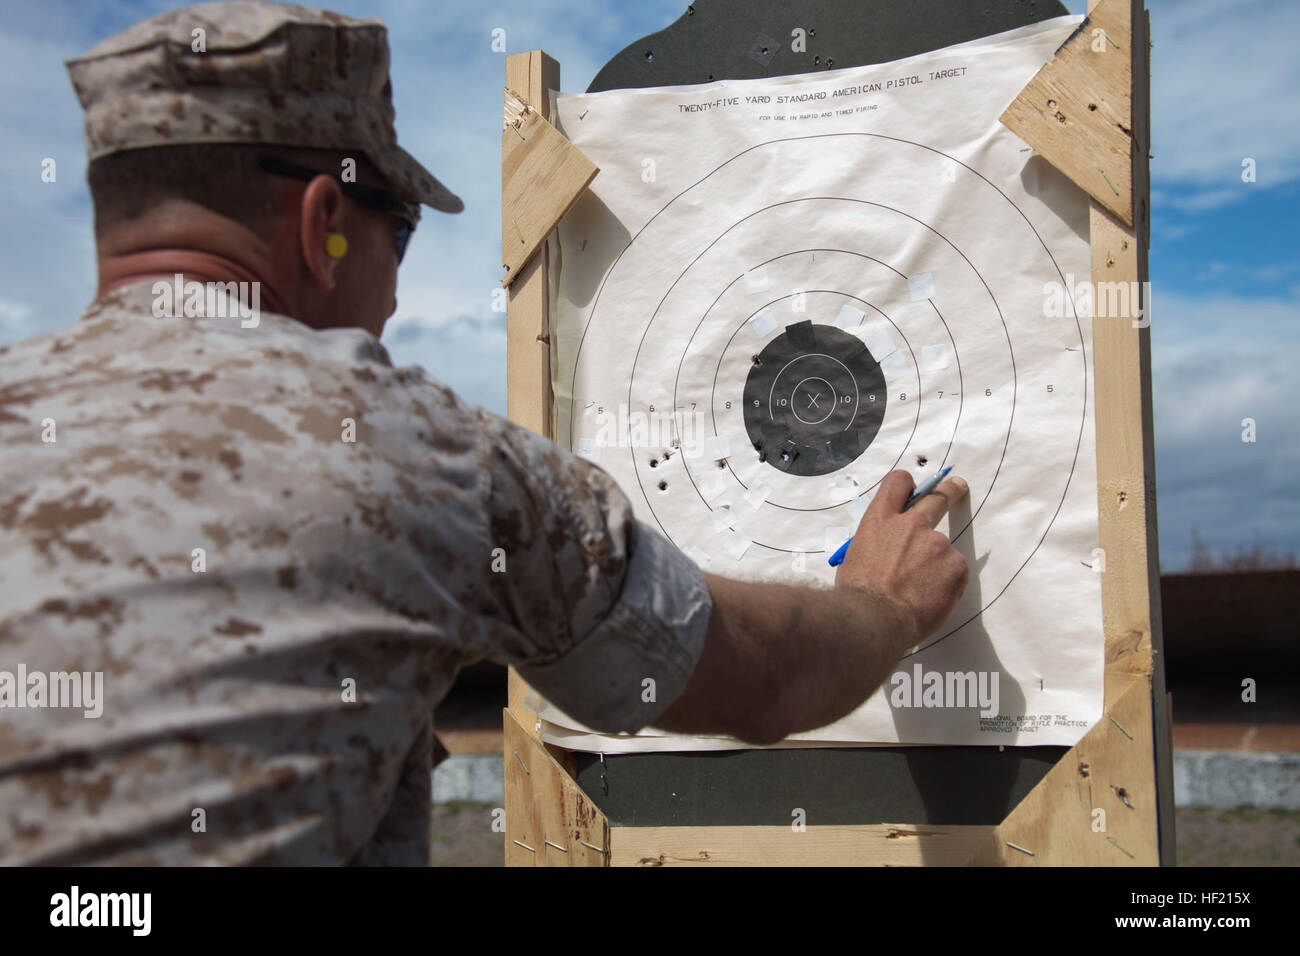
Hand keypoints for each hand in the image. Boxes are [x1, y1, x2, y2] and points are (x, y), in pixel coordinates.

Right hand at [834, 469, 970, 651]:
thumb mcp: (856, 557)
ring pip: (943, 549)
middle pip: (937, 497)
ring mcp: (937, 543)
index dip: (909, 485)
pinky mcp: (956, 564)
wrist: (873, 619)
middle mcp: (911, 524)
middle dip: (950, 491)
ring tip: (920, 591)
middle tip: (958, 488)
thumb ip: (878, 544)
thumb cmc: (857, 594)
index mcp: (881, 520)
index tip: (916, 490)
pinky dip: (946, 584)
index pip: (898, 483)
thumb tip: (886, 551)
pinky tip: (930, 599)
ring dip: (936, 565)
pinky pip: (955, 571)